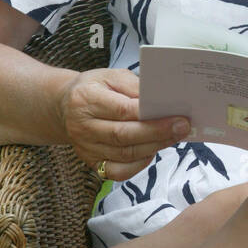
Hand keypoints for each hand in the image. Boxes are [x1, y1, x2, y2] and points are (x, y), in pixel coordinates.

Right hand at [56, 68, 189, 178]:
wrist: (64, 106)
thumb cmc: (94, 88)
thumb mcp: (111, 76)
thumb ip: (134, 87)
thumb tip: (162, 101)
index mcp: (86, 99)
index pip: (122, 111)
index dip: (151, 116)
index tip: (178, 116)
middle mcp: (82, 126)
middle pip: (124, 136)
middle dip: (158, 133)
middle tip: (183, 128)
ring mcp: (85, 148)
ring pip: (124, 154)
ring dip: (154, 147)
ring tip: (174, 137)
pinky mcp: (90, 162)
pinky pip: (117, 171)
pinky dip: (139, 165)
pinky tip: (152, 151)